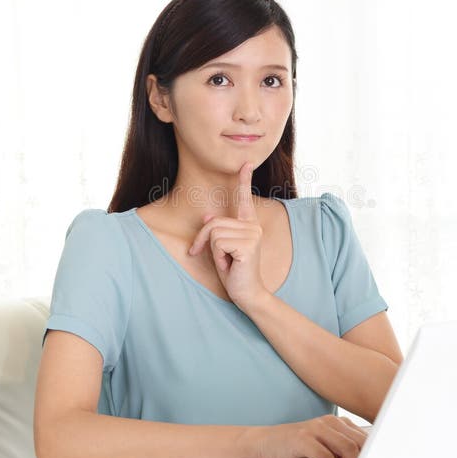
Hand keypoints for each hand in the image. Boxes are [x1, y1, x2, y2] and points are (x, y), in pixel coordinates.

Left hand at [188, 162, 269, 310]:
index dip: (244, 180)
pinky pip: (217, 242)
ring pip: (213, 232)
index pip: (245, 199)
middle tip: (213, 258)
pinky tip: (229, 265)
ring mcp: (252, 234)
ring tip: (226, 262)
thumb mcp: (221, 250)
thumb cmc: (234, 273)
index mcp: (248, 226)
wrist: (247, 294)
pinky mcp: (247, 244)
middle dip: (203, 240)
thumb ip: (216, 232)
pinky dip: (216, 256)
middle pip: (213, 222)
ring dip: (212, 251)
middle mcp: (253, 227)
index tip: (246, 163)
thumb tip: (208, 214)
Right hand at [253, 415, 370, 457]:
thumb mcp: (324, 451)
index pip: (366, 439)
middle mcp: (330, 422)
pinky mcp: (303, 439)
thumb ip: (344, 456)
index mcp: (339, 423)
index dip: (378, 456)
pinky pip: (326, 457)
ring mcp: (316, 429)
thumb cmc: (297, 448)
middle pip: (361, 442)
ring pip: (347, 447)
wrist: (264, 442)